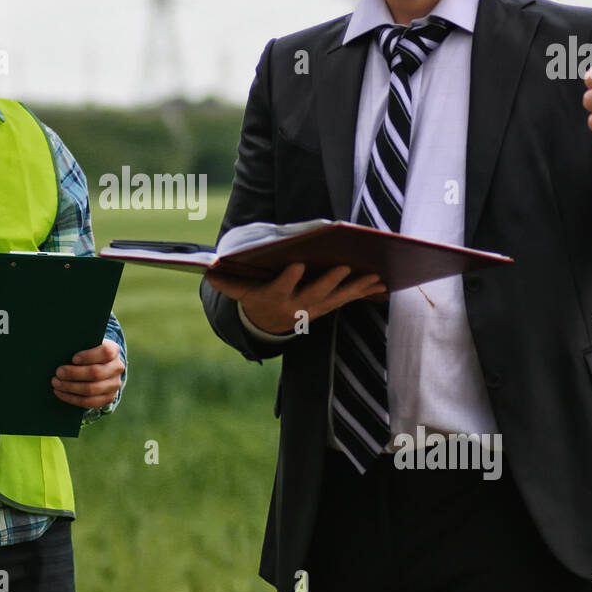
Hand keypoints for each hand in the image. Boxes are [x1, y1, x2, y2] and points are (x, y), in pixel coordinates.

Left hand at [52, 338, 123, 410]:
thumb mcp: (86, 344)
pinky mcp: (109, 397)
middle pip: (96, 373)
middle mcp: (117, 367)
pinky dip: (72, 398)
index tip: (73, 359)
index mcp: (113, 350)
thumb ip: (78, 345)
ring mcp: (115, 384)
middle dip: (74, 374)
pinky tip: (60, 393)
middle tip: (58, 372)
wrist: (99, 365)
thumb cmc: (86, 352)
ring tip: (56, 383)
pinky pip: (89, 402)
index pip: (105, 352)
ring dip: (70, 387)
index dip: (88, 356)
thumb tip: (60, 349)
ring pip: (91, 389)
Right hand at [205, 263, 385, 334]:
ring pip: (337, 298)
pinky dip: (364, 292)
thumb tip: (208, 270)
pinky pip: (347, 300)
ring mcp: (314, 310)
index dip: (289, 279)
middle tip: (344, 266)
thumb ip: (227, 281)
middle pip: (314, 294)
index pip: (280, 288)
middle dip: (330, 281)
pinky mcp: (326, 308)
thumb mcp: (238, 291)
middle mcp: (295, 308)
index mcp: (272, 299)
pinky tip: (383, 284)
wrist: (265, 325)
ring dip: (356, 288)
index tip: (297, 265)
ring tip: (375, 276)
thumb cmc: (253, 297)